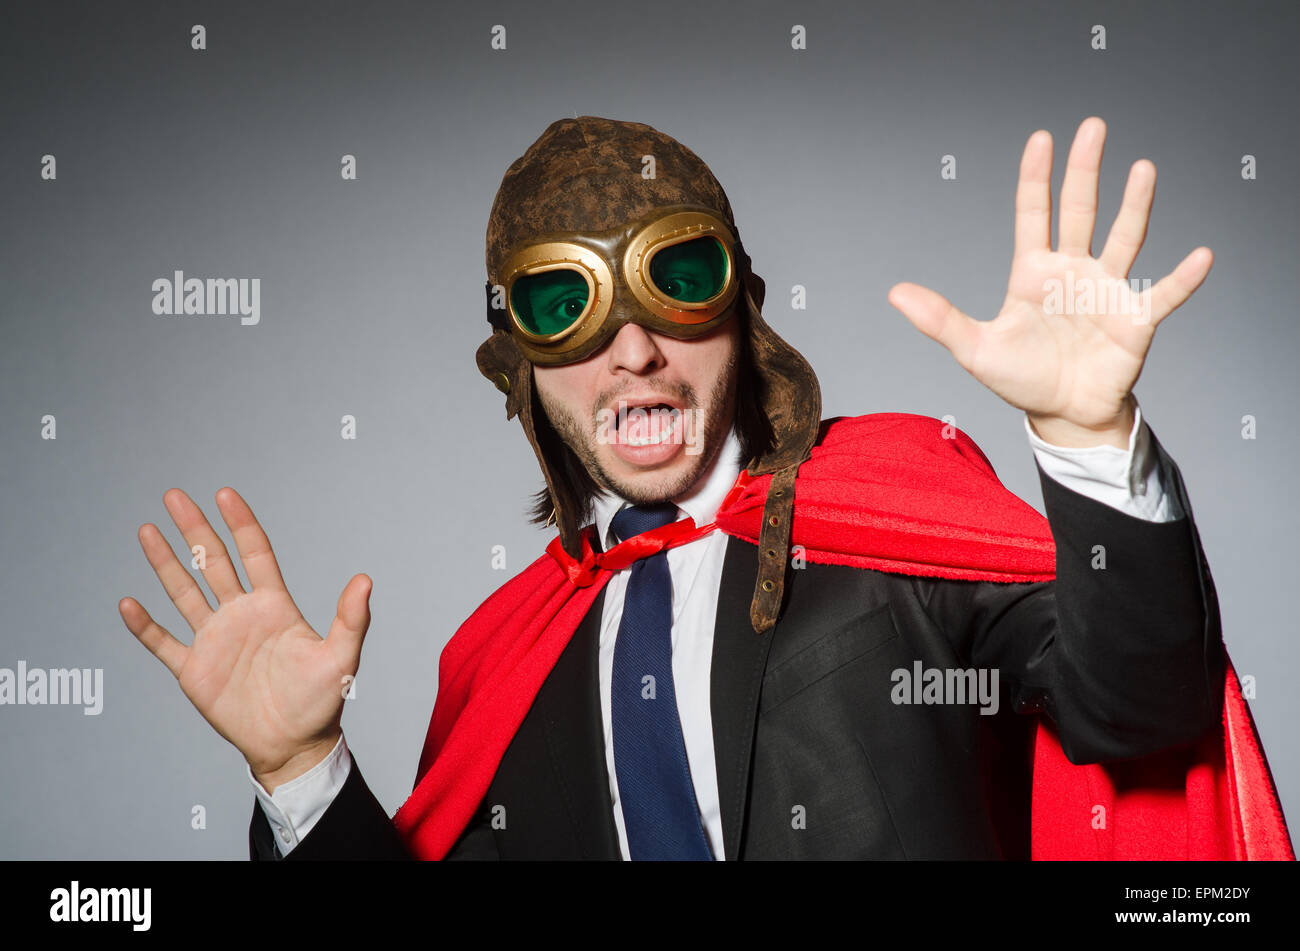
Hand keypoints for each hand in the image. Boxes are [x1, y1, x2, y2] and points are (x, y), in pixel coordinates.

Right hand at [119, 487, 371, 791]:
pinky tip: (129, 603)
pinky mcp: (194, 670)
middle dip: (194, 529)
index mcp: (274, 606)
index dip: (241, 524)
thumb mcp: (341, 657)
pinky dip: (145, 626)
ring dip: (165, 563)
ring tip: (146, 530)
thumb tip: (365, 580)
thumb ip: (351, 619)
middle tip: (173, 496)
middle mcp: (241, 615)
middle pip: (212, 563)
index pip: (254, 554)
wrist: (293, 746)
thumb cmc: (321, 701)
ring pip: (184, 592)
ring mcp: (215, 640)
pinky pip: (164, 643)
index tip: (225, 494)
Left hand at [888, 116, 1212, 447]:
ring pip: (1125, 238)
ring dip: (1135, 205)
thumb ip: (939, 319)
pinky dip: (1182, 278)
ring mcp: (1107, 292)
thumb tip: (894, 293)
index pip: (1034, 214)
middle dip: (1085, 170)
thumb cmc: (1022, 378)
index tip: (1040, 138)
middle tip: (1092, 126)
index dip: (1036, 178)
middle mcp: (1074, 271)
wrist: (1062, 414)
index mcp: (1034, 272)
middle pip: (1081, 211)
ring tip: (1142, 169)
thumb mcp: (974, 349)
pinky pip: (1164, 295)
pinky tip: (1201, 255)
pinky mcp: (1135, 320)